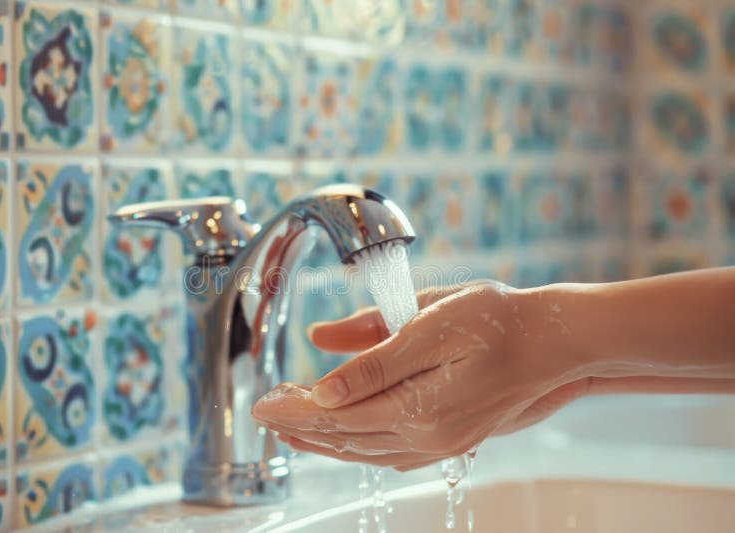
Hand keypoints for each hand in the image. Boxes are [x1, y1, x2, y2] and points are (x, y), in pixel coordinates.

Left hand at [252, 281, 592, 470]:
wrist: (553, 341)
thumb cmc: (498, 321)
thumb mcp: (430, 324)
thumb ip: (374, 358)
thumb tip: (323, 381)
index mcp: (419, 408)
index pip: (337, 414)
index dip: (293, 410)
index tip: (260, 404)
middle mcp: (428, 436)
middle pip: (346, 437)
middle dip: (300, 426)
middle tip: (264, 413)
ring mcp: (442, 442)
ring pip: (365, 449)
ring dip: (324, 440)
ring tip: (292, 431)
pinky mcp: (451, 437)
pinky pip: (391, 453)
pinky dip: (357, 446)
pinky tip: (346, 440)